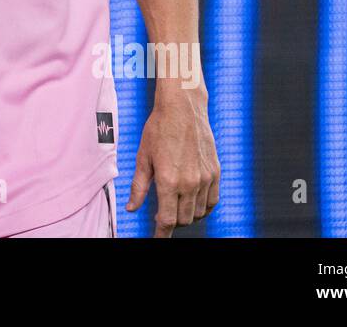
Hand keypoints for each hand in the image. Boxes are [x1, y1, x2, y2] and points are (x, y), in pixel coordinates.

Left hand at [128, 83, 219, 235]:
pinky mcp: (215, 172)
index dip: (161, 233)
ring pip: (198, 213)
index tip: (157, 237)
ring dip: (186, 215)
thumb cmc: (158, 129)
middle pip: (182, 219)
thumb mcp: (143, 157)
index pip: (167, 220)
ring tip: (175, 205)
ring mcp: (205, 178)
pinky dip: (203, 208)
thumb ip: (138, 187)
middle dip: (171, 222)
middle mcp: (190, 183)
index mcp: (168, 180)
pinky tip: (193, 202)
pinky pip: (212, 201)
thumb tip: (132, 209)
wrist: (183, 108)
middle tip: (161, 215)